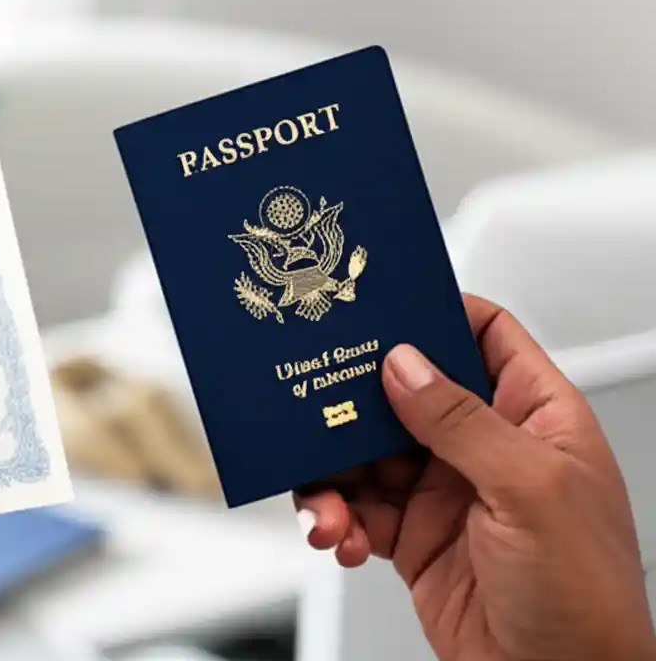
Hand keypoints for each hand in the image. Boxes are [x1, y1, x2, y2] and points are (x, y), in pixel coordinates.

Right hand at [296, 295, 655, 659]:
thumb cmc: (587, 597)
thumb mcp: (530, 492)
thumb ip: (461, 422)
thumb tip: (404, 364)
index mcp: (534, 417)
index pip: (484, 336)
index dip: (434, 313)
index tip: (381, 307)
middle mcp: (487, 448)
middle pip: (404, 393)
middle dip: (355, 400)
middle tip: (318, 404)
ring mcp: (444, 492)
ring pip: (366, 453)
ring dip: (333, 474)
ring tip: (328, 501)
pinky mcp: (412, 538)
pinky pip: (356, 508)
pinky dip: (336, 520)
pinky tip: (340, 535)